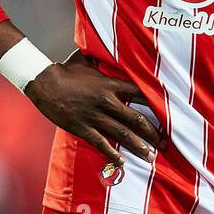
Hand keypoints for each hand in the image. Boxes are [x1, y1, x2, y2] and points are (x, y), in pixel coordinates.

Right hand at [24, 50, 164, 165]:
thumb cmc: (66, 70)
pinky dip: (112, 153)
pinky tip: (122, 161)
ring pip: (122, 134)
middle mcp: (106, 101)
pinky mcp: (82, 127)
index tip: (169, 115)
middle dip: (152, 133)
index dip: (157, 105)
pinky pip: (100, 142)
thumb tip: (115, 51)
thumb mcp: (89, 62)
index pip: (140, 95)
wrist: (43, 83)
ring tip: (150, 156)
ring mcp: (94, 116)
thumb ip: (105, 62)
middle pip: (136, 119)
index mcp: (110, 85)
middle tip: (165, 144)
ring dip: (138, 146)